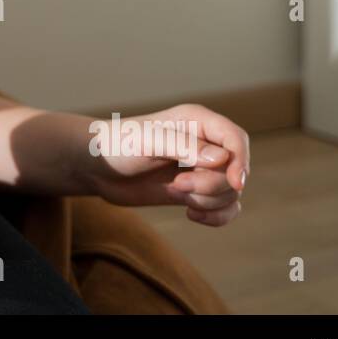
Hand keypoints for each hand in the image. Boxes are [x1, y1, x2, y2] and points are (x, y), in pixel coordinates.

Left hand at [83, 103, 248, 226]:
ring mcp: (200, 170)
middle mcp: (204, 144)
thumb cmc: (118, 144)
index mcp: (197, 122)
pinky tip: (192, 215)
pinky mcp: (194, 191)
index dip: (241, 161)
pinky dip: (216, 217)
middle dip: (211, 185)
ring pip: (230, 192)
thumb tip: (222, 159)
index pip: (236, 139)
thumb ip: (184, 147)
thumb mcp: (148, 141)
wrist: (97, 167)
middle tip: (178, 185)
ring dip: (208, 200)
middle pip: (235, 171)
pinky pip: (224, 208)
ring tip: (175, 192)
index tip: (234, 183)